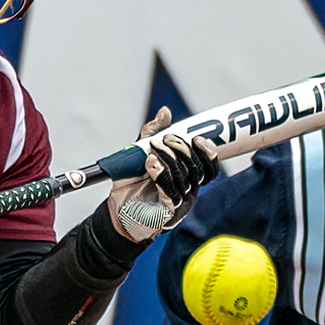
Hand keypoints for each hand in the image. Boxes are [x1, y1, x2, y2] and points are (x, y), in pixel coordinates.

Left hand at [107, 106, 220, 241]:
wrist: (115, 211)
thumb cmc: (131, 183)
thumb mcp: (140, 152)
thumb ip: (152, 132)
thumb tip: (165, 111)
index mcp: (188, 179)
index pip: (209, 168)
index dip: (208, 154)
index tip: (196, 138)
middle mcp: (188, 192)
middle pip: (197, 170)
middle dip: (183, 150)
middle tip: (166, 138)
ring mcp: (179, 204)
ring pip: (184, 178)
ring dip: (169, 158)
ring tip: (153, 147)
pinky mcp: (166, 213)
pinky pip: (170, 192)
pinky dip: (161, 174)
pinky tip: (150, 163)